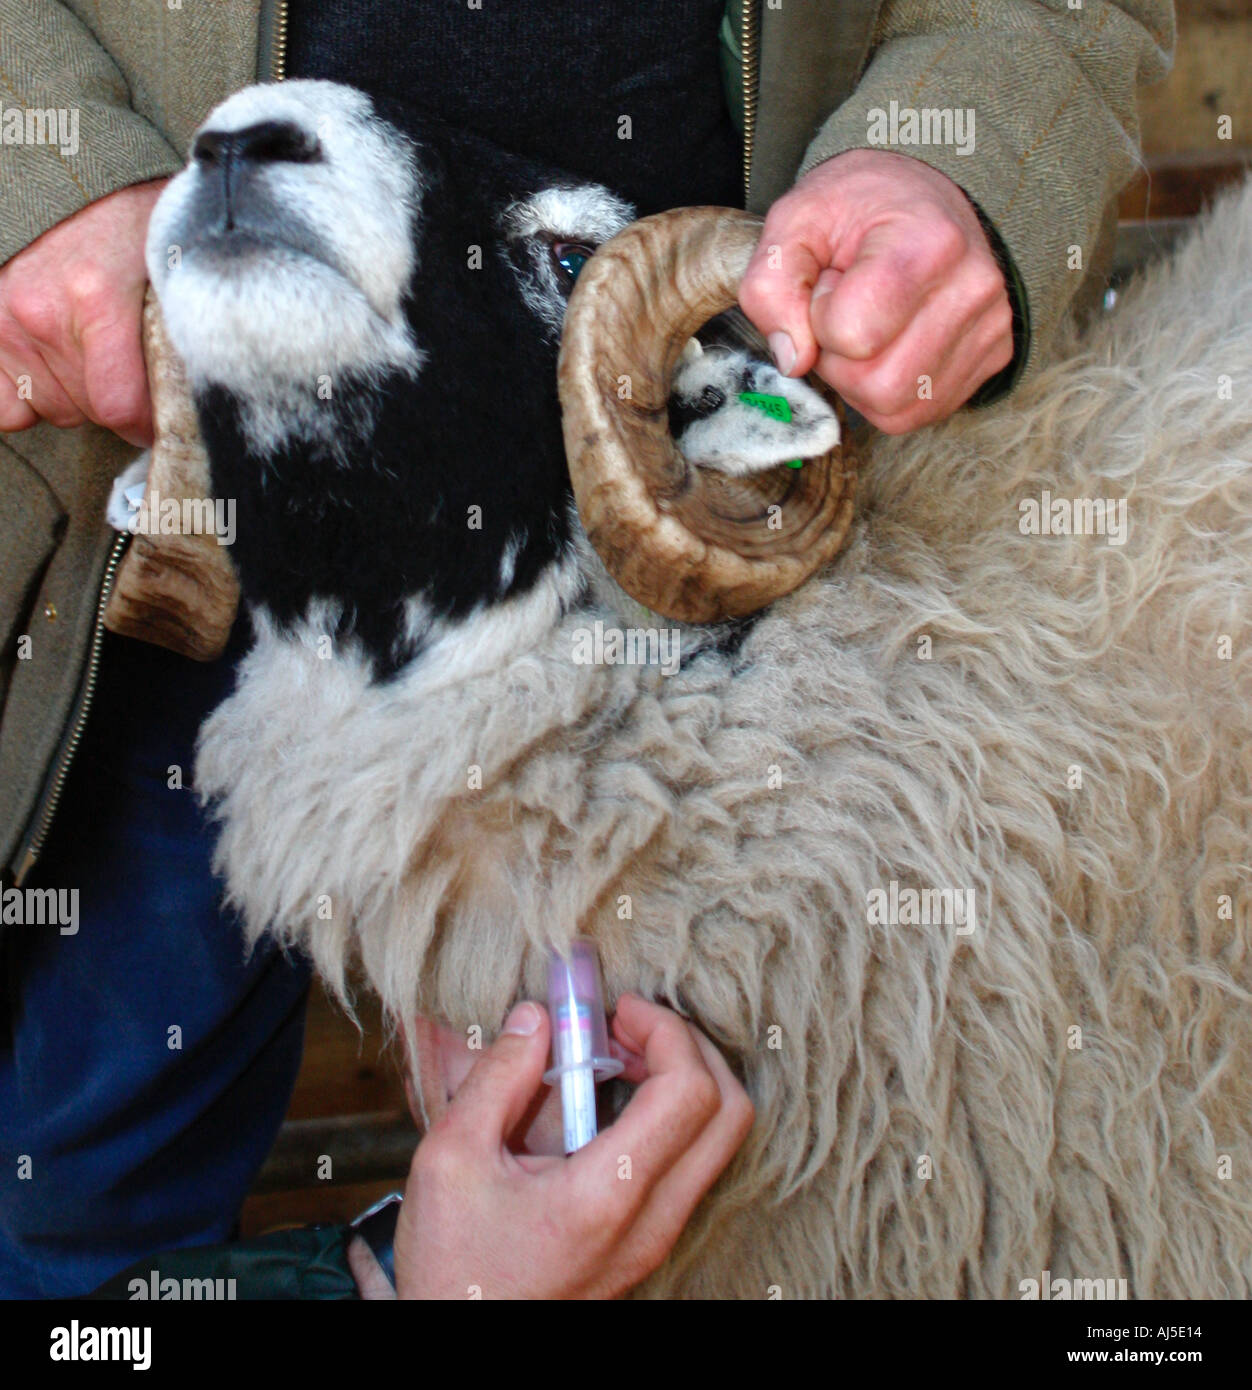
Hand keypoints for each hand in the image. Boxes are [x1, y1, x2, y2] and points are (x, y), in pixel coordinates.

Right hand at [0, 179, 167, 445]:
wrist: (57, 170)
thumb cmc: (124, 214)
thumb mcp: (168, 255)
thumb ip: (185, 315)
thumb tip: (216, 375)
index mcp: (95, 299)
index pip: (118, 406)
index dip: (144, 422)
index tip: (156, 417)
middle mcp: (40, 314)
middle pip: (85, 410)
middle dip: (112, 403)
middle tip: (125, 372)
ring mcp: (2, 321)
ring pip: (48, 408)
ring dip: (72, 397)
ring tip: (88, 359)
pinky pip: (4, 407)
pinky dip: (26, 397)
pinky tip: (49, 371)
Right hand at [377, 993, 752, 1298]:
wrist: (462, 1342)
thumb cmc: (453, 1265)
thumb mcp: (449, 1159)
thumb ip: (497, 1078)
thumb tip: (537, 1017)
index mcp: (608, 1195)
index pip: (691, 1092)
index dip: (667, 1031)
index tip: (620, 1010)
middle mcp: (651, 1221)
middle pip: (731, 1112)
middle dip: (691, 1048)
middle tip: (630, 1026)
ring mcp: (657, 1236)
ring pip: (720, 1141)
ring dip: (686, 1079)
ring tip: (619, 1056)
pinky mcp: (650, 1242)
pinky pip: (695, 1164)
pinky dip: (675, 1114)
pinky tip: (615, 1098)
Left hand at [739, 149, 1013, 433]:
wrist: (924, 197)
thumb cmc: (858, 207)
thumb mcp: (796, 220)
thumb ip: (772, 285)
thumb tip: (793, 360)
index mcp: (929, 242)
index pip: (852, 334)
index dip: (819, 317)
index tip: (832, 282)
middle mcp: (972, 289)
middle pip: (877, 384)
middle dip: (839, 360)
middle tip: (843, 312)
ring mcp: (991, 327)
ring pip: (897, 408)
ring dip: (860, 381)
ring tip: (865, 329)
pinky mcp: (994, 356)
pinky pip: (919, 412)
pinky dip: (886, 393)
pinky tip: (887, 348)